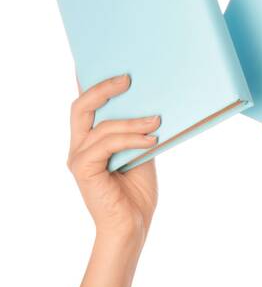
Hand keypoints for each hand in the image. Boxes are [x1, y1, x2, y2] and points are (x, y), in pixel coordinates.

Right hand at [67, 74, 159, 240]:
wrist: (133, 225)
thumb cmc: (137, 193)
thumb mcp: (142, 153)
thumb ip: (138, 132)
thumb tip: (153, 105)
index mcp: (91, 140)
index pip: (87, 106)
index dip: (91, 82)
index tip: (108, 61)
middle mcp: (79, 146)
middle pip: (82, 106)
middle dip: (103, 88)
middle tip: (128, 78)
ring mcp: (78, 157)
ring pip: (102, 126)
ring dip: (133, 121)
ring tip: (157, 120)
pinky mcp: (84, 170)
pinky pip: (107, 145)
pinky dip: (131, 139)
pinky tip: (152, 139)